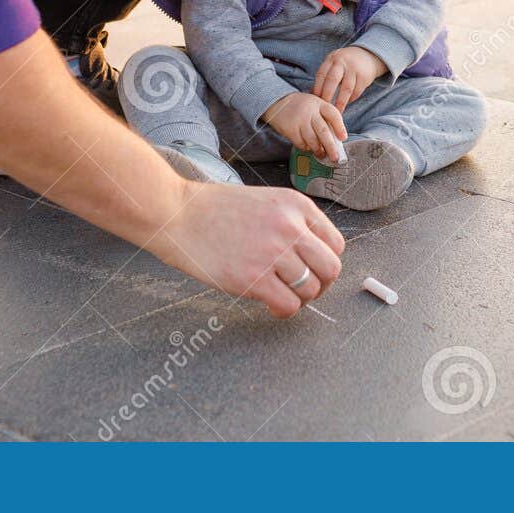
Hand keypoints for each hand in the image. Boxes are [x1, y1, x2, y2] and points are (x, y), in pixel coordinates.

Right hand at [154, 182, 343, 317]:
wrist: (178, 214)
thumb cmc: (215, 209)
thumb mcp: (266, 202)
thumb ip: (293, 223)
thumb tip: (314, 257)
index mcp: (296, 205)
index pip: (335, 244)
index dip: (325, 262)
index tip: (312, 271)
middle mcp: (290, 227)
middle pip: (331, 269)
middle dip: (321, 285)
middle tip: (303, 289)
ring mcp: (273, 254)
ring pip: (311, 290)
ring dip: (299, 299)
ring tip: (280, 294)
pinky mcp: (253, 279)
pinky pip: (289, 305)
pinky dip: (283, 311)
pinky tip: (270, 305)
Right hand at [264, 91, 346, 160]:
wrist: (278, 101)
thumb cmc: (302, 107)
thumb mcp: (315, 106)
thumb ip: (325, 118)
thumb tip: (336, 139)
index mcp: (319, 104)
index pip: (333, 114)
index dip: (340, 127)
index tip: (343, 138)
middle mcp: (310, 111)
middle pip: (323, 130)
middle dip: (330, 146)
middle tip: (335, 157)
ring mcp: (299, 120)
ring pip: (312, 139)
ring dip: (318, 150)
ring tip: (321, 154)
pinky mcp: (290, 128)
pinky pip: (300, 143)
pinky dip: (306, 148)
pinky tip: (308, 148)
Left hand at [312, 46, 386, 111]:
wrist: (367, 55)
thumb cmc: (344, 64)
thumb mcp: (333, 64)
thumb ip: (324, 76)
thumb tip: (311, 94)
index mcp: (331, 60)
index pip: (321, 75)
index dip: (317, 89)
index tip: (315, 101)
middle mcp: (342, 62)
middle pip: (332, 80)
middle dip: (327, 95)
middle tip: (324, 108)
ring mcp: (354, 69)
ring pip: (346, 88)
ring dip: (340, 102)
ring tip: (336, 113)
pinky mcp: (365, 77)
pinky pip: (356, 91)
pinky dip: (351, 99)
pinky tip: (347, 103)